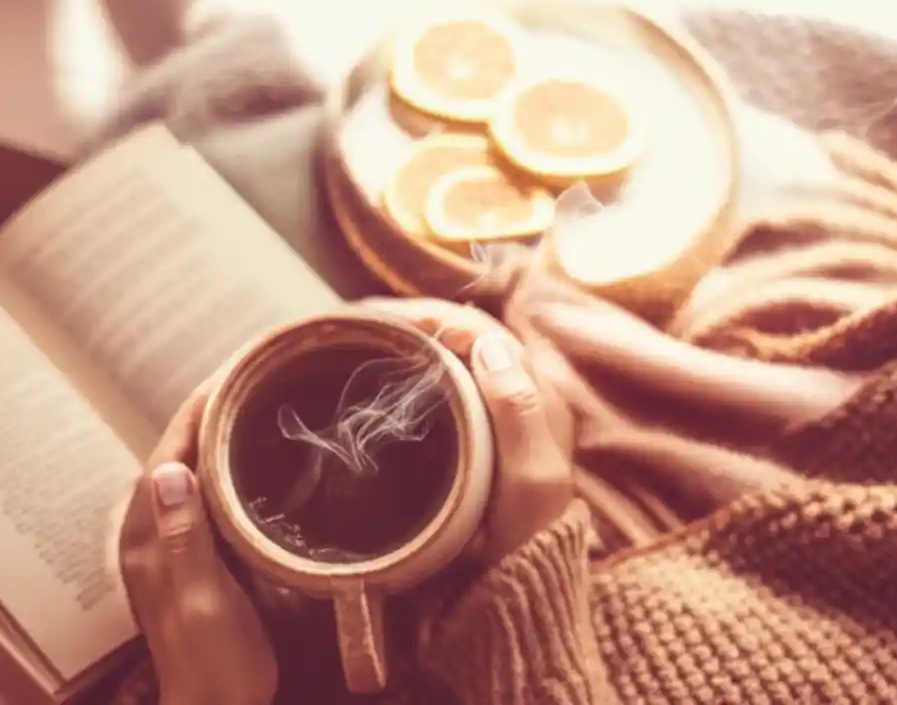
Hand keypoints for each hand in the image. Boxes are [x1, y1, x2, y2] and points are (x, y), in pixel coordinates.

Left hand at [118, 382, 278, 704]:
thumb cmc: (214, 660)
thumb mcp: (202, 598)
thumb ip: (185, 536)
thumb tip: (171, 469)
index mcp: (149, 539)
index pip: (167, 457)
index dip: (195, 413)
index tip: (226, 375)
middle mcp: (151, 537)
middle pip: (174, 458)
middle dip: (204, 415)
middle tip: (246, 378)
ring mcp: (169, 549)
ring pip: (187, 476)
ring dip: (212, 438)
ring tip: (248, 405)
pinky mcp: (190, 561)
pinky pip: (201, 498)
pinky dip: (220, 469)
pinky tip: (247, 463)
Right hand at [361, 298, 574, 560]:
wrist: (518, 581)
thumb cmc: (526, 533)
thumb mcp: (532, 478)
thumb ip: (519, 411)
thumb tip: (489, 344)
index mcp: (540, 392)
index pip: (482, 331)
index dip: (431, 315)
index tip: (378, 316)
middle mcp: (522, 392)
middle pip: (464, 334)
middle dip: (413, 317)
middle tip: (357, 320)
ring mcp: (498, 411)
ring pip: (452, 353)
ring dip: (410, 335)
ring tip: (360, 333)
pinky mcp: (478, 430)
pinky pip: (445, 379)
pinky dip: (412, 364)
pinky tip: (381, 368)